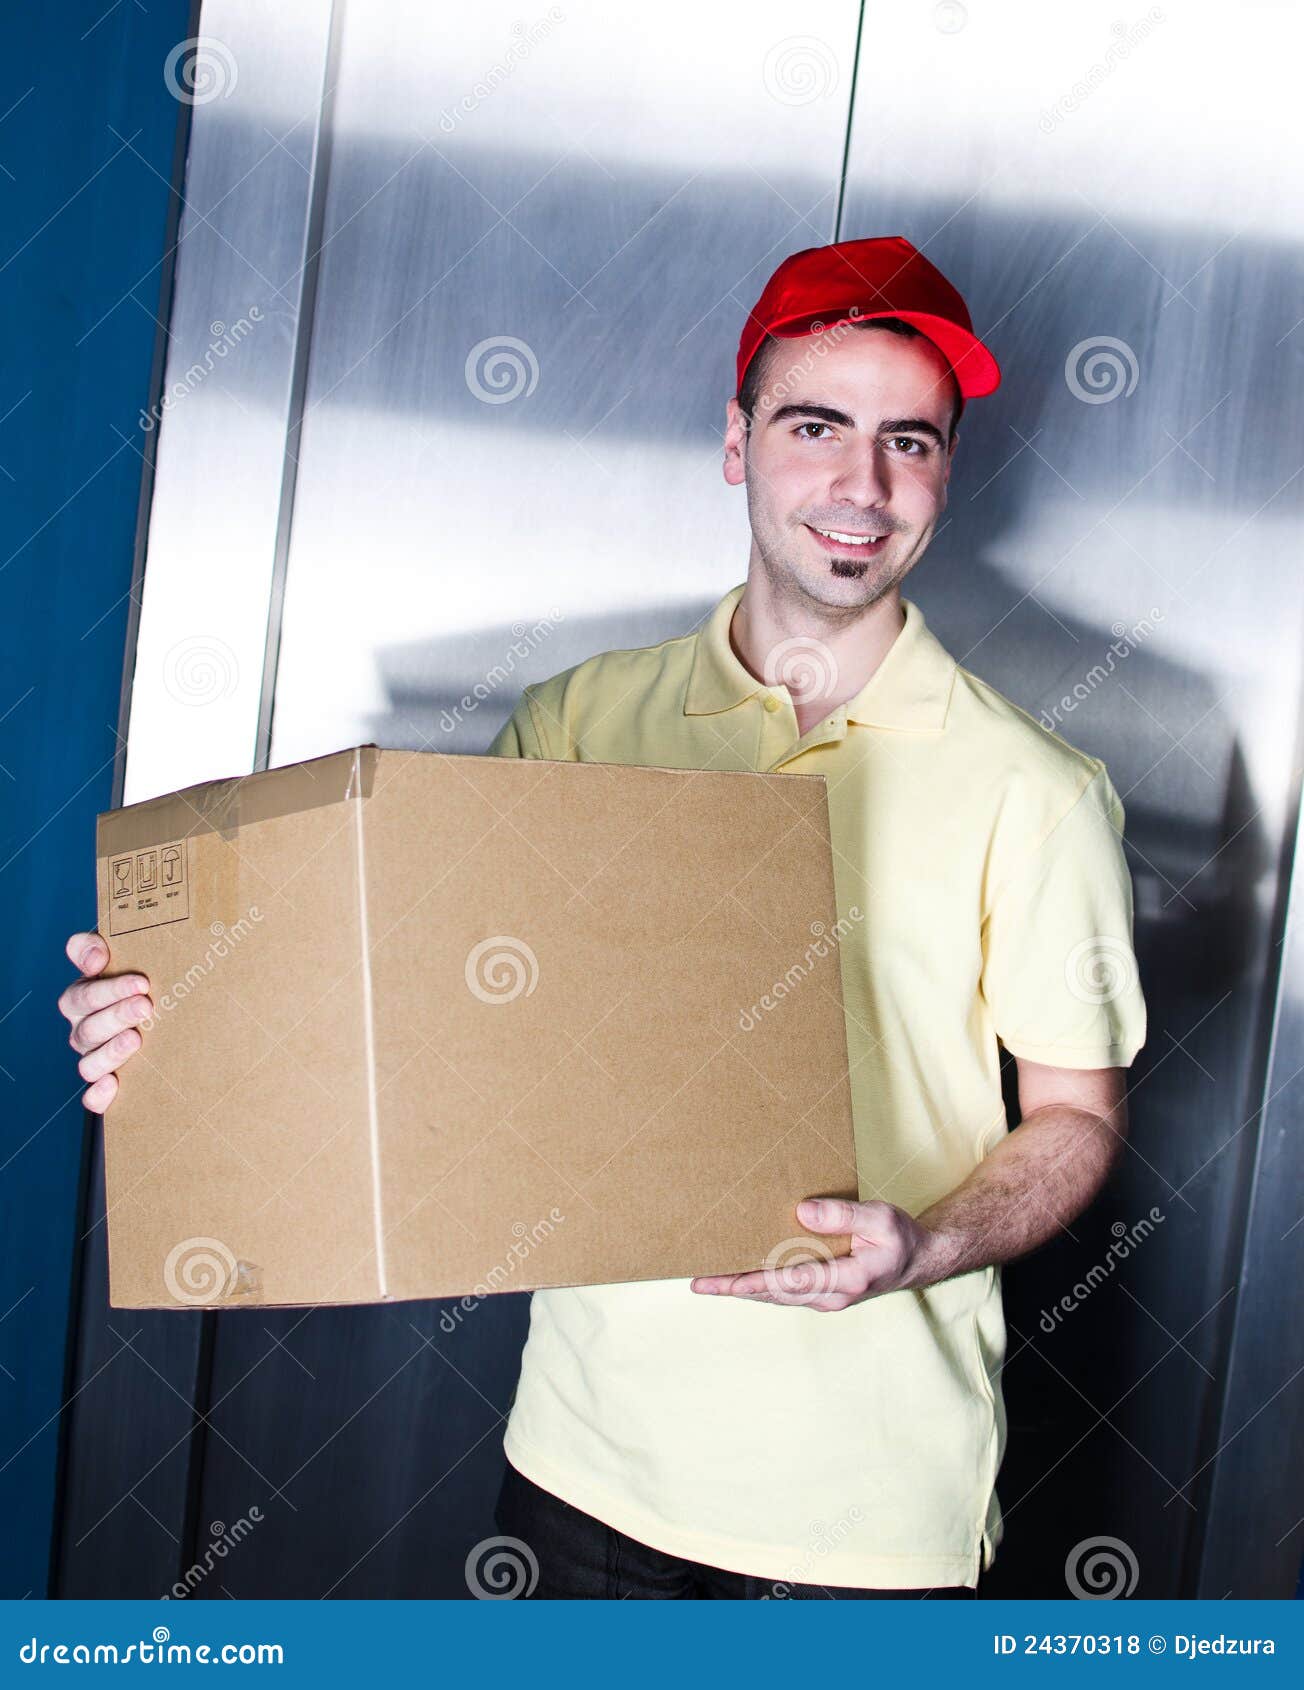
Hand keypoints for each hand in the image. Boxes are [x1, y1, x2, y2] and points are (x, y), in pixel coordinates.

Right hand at [58, 931, 153, 1113]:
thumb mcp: (119, 954)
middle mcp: (83, 1031)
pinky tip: (113, 1084)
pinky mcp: (107, 1082)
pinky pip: (93, 1097)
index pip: (83, 997)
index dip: (108, 990)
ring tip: (136, 1039)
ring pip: (89, 1063)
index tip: (142, 983)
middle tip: (146, 1006)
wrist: (162, 1003)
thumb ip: (95, 947)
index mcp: (81, 999)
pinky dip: (98, 1095)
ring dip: (111, 1052)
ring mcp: (94, 1058)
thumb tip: (96, 956)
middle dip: (117, 1016)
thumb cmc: (138, 975)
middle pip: (89, 1029)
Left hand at [689, 1197, 944, 1310]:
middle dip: (735, 1289)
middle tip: (698, 1282)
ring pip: (774, 1296)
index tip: (729, 1282)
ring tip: (705, 1281)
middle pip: (774, 1294)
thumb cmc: (899, 1237)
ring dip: (740, 1290)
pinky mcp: (819, 1292)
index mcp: (848, 1280)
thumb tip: (803, 1212)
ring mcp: (823, 1298)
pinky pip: (782, 1291)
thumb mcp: (881, 1219)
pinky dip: (756, 1286)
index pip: (793, 1283)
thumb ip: (843, 1216)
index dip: (759, 1282)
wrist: (917, 1261)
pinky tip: (735, 1277)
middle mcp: (831, 1296)